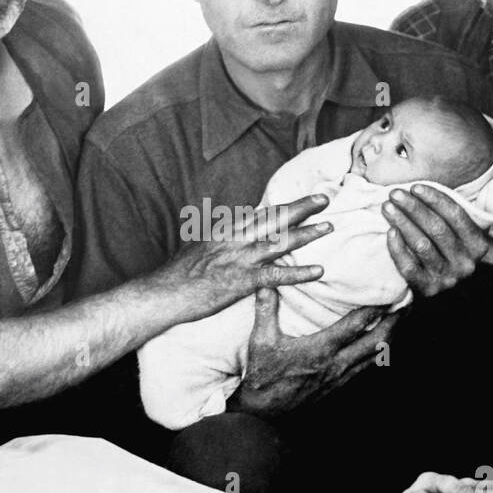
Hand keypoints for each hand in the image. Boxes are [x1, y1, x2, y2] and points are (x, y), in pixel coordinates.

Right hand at [160, 194, 331, 319]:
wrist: (164, 293)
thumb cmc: (178, 274)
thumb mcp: (199, 247)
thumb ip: (219, 239)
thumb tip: (229, 232)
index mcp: (225, 229)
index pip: (260, 213)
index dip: (283, 205)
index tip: (301, 199)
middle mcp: (235, 238)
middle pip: (274, 218)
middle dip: (301, 207)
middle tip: (324, 199)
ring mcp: (239, 258)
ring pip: (279, 241)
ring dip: (307, 233)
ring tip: (329, 227)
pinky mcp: (241, 280)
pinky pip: (276, 274)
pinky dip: (299, 272)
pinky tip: (318, 270)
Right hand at [228, 288, 398, 416]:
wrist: (264, 410)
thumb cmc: (262, 375)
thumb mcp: (260, 341)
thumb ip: (265, 309)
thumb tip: (267, 282)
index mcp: (321, 349)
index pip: (356, 326)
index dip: (376, 309)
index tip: (388, 293)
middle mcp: (336, 363)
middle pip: (377, 342)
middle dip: (394, 323)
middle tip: (406, 305)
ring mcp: (340, 376)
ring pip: (375, 357)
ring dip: (390, 338)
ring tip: (400, 321)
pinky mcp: (338, 385)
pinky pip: (366, 367)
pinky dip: (378, 353)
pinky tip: (381, 344)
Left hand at [383, 185, 488, 296]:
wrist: (437, 289)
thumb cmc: (443, 251)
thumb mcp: (456, 234)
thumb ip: (449, 215)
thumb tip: (422, 188)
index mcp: (477, 245)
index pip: (456, 215)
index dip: (434, 199)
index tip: (414, 187)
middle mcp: (466, 263)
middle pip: (437, 229)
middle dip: (413, 208)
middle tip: (394, 194)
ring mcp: (448, 279)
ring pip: (422, 245)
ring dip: (402, 222)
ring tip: (388, 207)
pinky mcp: (428, 290)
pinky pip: (409, 266)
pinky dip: (398, 248)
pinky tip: (390, 232)